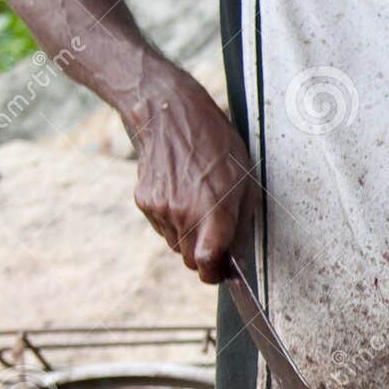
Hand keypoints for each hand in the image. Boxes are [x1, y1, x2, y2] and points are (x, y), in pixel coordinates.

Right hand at [127, 72, 256, 283]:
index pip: (207, 262)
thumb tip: (234, 255)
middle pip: (190, 259)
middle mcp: (183, 214)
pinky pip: (161, 226)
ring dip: (188, 236)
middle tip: (216, 236)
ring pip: (176, 243)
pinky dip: (172, 220)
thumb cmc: (216, 144)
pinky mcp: (144, 201)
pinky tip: (181, 194)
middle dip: (204, 255)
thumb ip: (239, 221)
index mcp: (212, 210)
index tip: (221, 272)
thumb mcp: (244, 180)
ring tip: (199, 204)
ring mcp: (160, 209)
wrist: (169, 115)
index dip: (214, 273)